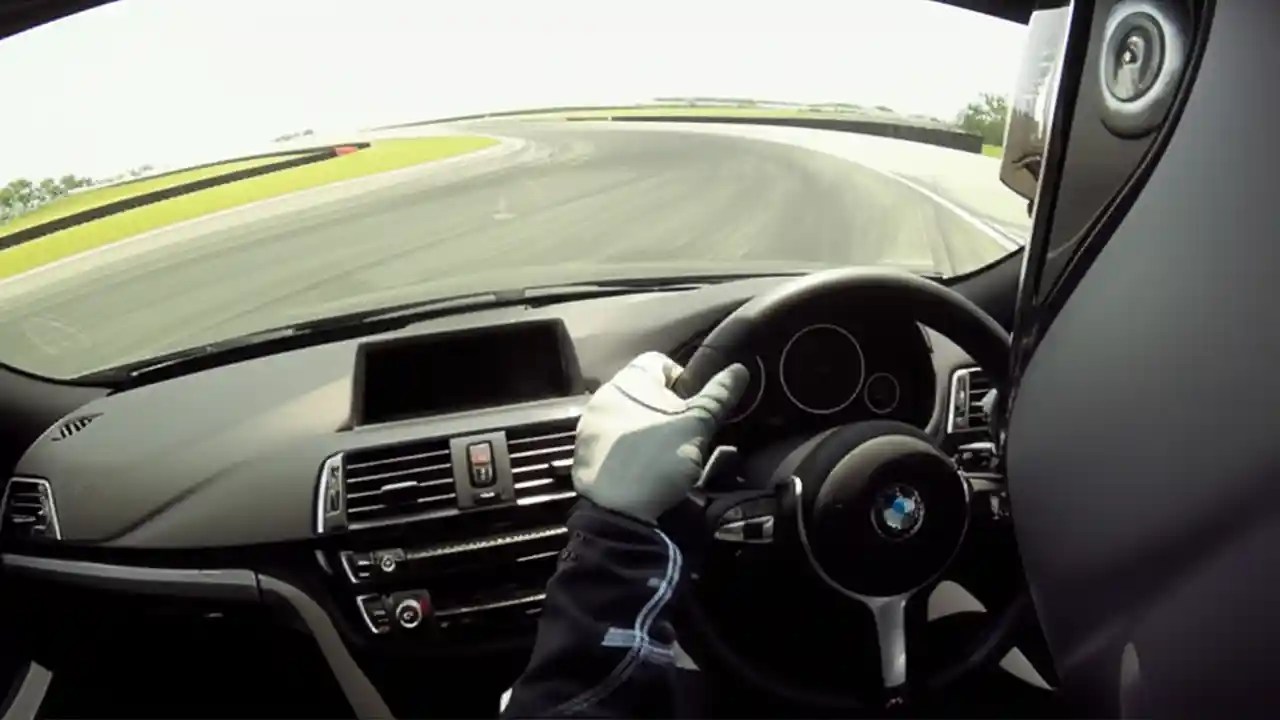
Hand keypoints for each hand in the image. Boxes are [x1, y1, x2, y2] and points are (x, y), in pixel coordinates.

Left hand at [572, 352, 749, 522]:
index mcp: (628, 381)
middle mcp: (602, 395)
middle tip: (682, 433)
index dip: (682, 379)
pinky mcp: (583, 450)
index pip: (658, 361)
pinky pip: (611, 436)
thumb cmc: (660, 459)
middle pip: (641, 389)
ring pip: (627, 414)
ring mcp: (589, 424)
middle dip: (664, 406)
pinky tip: (641, 465)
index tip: (692, 408)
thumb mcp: (697, 427)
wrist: (617, 512)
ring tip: (662, 452)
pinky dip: (627, 444)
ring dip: (645, 425)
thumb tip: (740, 368)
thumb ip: (718, 396)